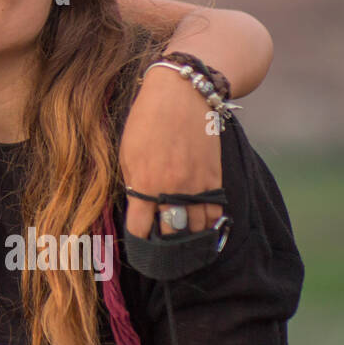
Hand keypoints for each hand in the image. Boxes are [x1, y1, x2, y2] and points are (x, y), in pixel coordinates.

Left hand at [120, 68, 223, 237]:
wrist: (183, 93)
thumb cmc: (146, 121)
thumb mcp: (128, 152)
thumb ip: (134, 184)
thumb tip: (138, 209)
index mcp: (146, 184)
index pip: (141, 229)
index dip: (139, 241)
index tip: (139, 245)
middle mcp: (173, 189)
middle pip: (172, 234)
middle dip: (165, 246)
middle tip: (161, 251)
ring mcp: (198, 185)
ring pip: (197, 229)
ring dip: (189, 238)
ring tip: (182, 243)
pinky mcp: (215, 178)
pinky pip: (215, 213)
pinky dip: (209, 225)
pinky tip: (202, 229)